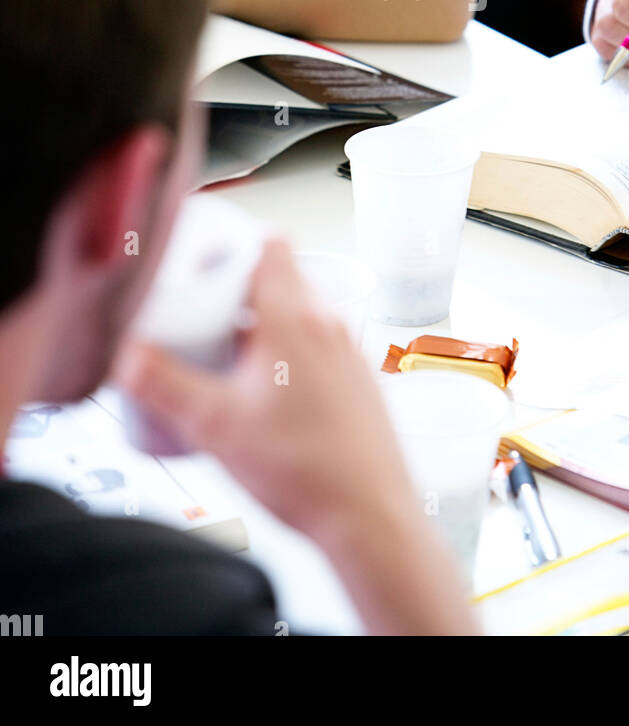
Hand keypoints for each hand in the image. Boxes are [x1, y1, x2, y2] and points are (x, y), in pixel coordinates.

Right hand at [114, 240, 477, 634]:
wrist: (370, 517)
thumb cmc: (307, 471)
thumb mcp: (214, 425)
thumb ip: (161, 384)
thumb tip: (126, 355)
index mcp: (294, 319)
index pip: (268, 244)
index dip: (231, 244)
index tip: (200, 263)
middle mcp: (329, 324)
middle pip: (279, 279)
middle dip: (235, 293)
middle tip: (199, 318)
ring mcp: (349, 352)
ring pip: (298, 315)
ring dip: (261, 327)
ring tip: (224, 361)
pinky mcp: (358, 381)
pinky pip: (317, 347)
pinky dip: (287, 355)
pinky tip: (263, 397)